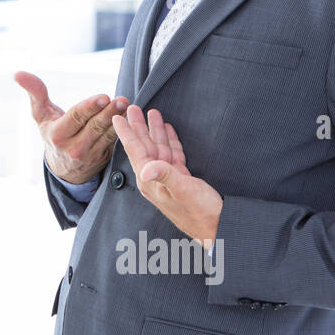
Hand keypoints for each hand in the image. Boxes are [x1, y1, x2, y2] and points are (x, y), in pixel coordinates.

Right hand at [15, 70, 127, 184]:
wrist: (63, 168)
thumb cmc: (52, 133)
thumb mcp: (41, 116)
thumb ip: (35, 93)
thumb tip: (18, 73)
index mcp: (58, 135)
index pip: (76, 118)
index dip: (90, 107)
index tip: (104, 96)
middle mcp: (74, 148)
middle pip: (94, 126)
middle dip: (109, 112)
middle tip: (121, 100)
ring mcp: (90, 155)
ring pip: (107, 135)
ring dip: (120, 120)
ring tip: (128, 106)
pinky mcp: (103, 158)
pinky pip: (114, 142)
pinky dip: (123, 130)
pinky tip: (131, 118)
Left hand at [110, 105, 222, 245]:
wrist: (218, 227)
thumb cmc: (200, 211)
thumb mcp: (183, 190)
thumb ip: (165, 176)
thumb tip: (146, 168)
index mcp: (150, 180)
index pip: (135, 151)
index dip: (126, 132)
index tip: (117, 116)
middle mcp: (155, 178)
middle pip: (144, 146)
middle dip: (138, 126)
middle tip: (132, 107)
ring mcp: (167, 178)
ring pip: (158, 148)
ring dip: (155, 131)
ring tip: (152, 113)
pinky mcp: (181, 179)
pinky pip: (172, 155)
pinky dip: (170, 141)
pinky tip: (168, 130)